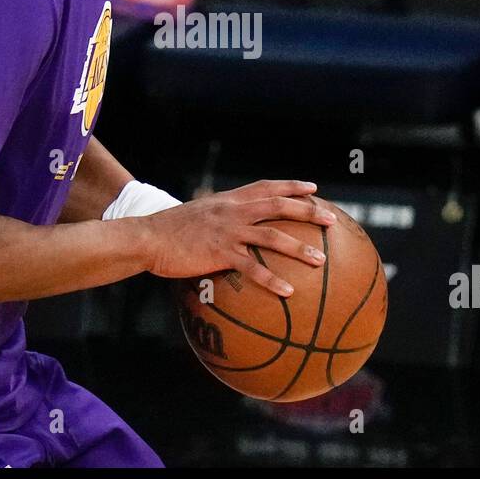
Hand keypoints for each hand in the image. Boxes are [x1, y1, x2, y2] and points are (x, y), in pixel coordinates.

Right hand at [141, 180, 333, 296]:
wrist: (148, 237)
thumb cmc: (171, 230)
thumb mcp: (199, 213)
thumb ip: (220, 216)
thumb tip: (234, 227)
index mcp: (229, 200)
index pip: (266, 186)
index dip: (291, 186)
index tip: (313, 189)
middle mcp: (233, 211)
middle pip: (278, 206)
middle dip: (308, 211)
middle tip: (332, 220)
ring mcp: (228, 231)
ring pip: (272, 236)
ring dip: (299, 248)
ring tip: (321, 260)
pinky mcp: (220, 253)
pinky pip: (252, 268)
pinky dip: (272, 280)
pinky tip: (288, 292)